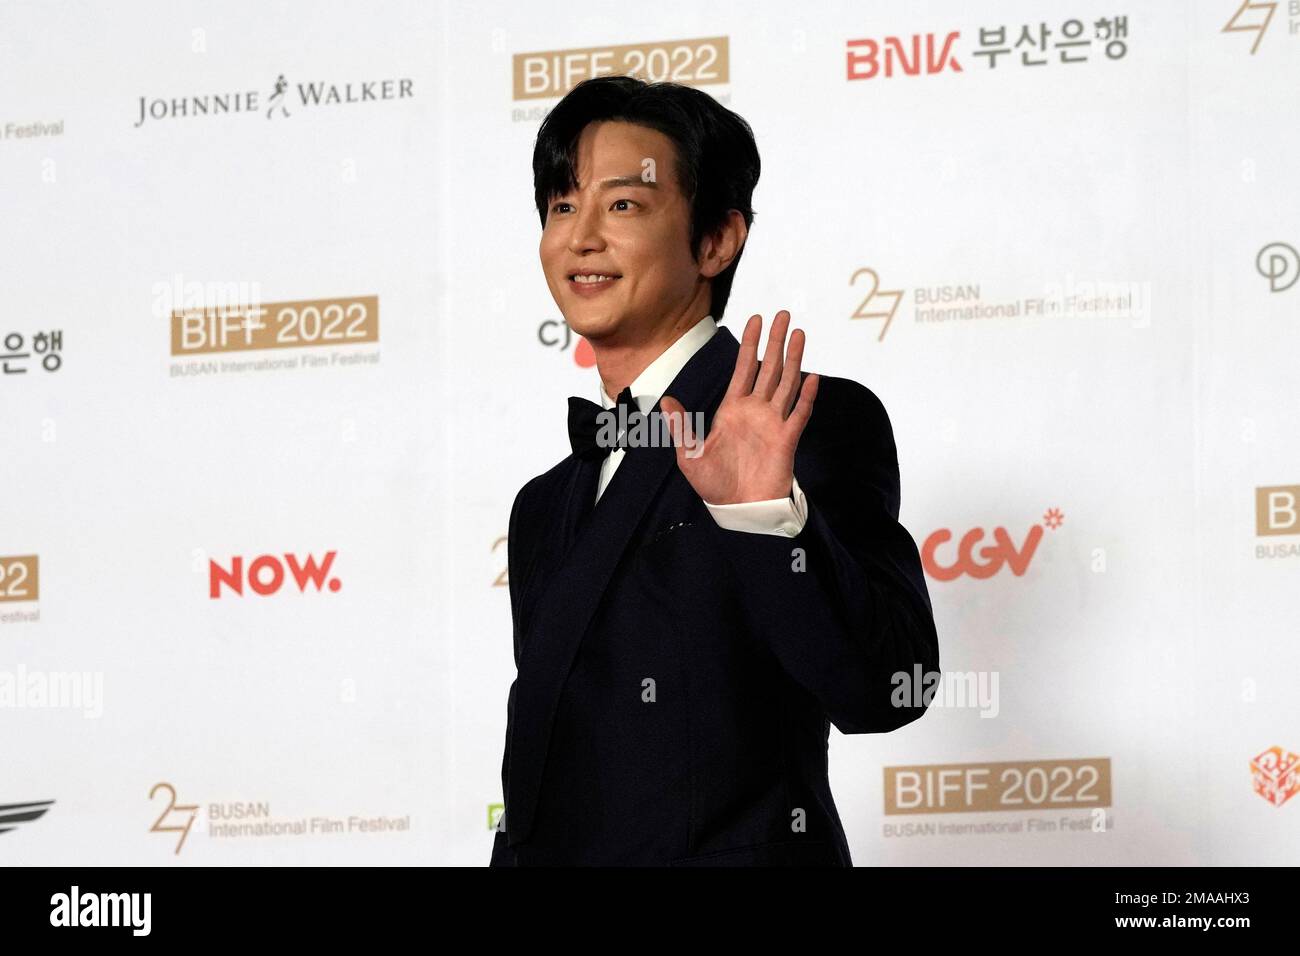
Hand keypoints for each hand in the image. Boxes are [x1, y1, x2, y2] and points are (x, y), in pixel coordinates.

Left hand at [660, 311, 818, 504]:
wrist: (737, 510)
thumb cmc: (714, 484)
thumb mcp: (689, 454)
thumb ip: (680, 426)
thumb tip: (667, 401)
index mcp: (732, 410)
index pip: (744, 369)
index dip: (750, 343)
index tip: (755, 319)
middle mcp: (755, 411)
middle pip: (769, 368)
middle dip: (775, 341)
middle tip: (784, 314)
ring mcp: (773, 423)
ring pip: (786, 383)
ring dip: (794, 359)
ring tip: (799, 333)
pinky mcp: (786, 440)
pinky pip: (799, 414)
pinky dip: (806, 396)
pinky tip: (812, 376)